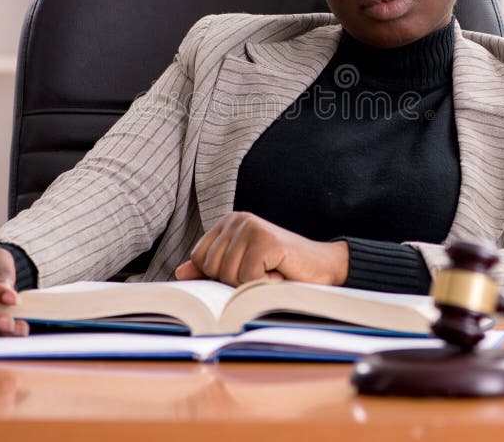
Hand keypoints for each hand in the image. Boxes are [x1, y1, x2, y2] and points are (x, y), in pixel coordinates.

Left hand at [174, 212, 348, 286]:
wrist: (323, 267)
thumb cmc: (282, 269)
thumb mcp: (241, 269)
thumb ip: (212, 269)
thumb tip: (180, 272)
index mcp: (228, 223)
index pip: (199, 258)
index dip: (218, 275)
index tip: (245, 271)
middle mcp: (237, 219)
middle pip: (211, 268)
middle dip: (235, 281)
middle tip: (261, 272)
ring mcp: (252, 227)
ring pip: (228, 274)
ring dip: (251, 284)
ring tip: (270, 272)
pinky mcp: (266, 240)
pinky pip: (247, 278)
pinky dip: (263, 284)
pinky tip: (278, 273)